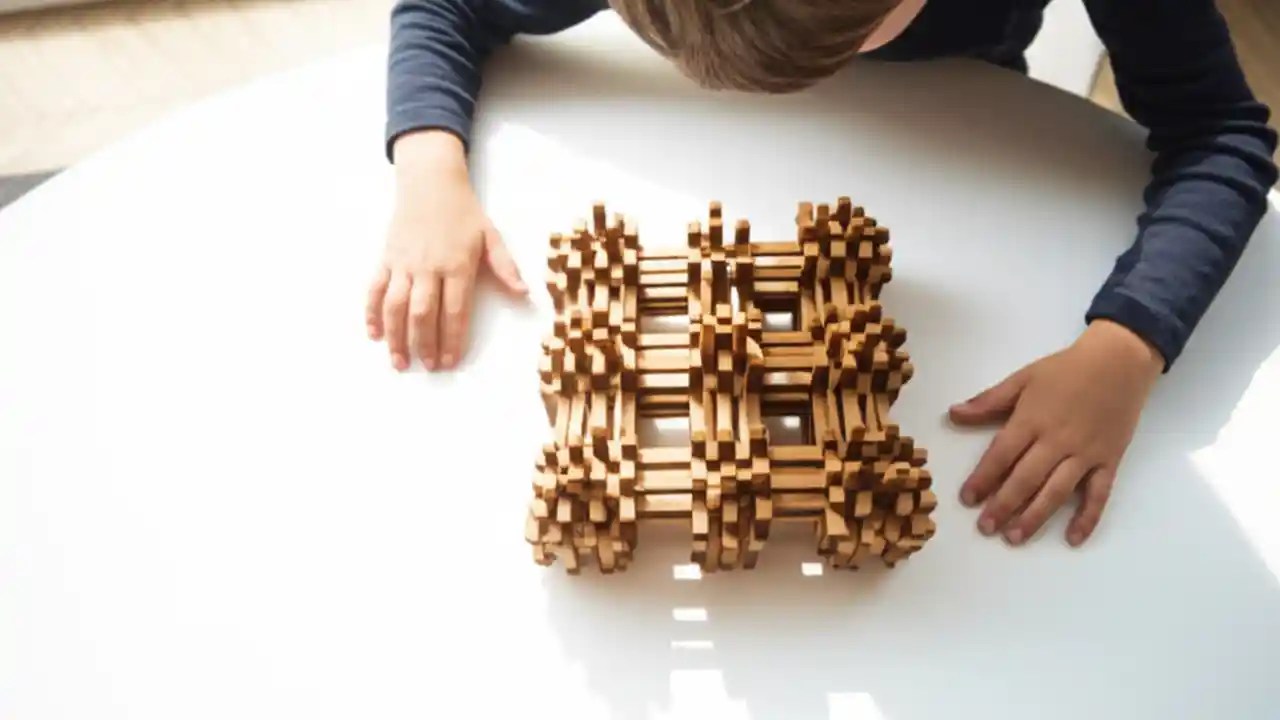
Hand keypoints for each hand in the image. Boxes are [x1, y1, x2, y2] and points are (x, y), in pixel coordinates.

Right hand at [366, 131, 526, 370]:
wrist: (430, 182)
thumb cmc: (463, 212)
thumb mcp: (491, 236)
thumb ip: (505, 266)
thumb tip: (523, 293)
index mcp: (457, 264)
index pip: (455, 310)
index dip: (453, 338)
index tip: (451, 361)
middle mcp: (428, 267)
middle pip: (423, 313)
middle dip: (425, 344)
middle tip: (428, 366)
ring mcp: (403, 263)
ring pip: (396, 306)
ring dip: (396, 336)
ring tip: (400, 362)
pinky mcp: (386, 258)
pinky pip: (375, 288)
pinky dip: (371, 312)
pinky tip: (374, 334)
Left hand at [948, 320, 1163, 546]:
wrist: (1119, 361)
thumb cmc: (1066, 369)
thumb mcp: (1023, 378)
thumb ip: (988, 401)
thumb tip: (953, 414)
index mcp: (1031, 419)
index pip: (1001, 455)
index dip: (982, 478)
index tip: (967, 499)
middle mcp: (1057, 441)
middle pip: (1026, 479)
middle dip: (1003, 505)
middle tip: (985, 528)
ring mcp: (1085, 453)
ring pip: (1057, 491)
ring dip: (1035, 517)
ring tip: (1014, 538)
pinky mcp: (1109, 461)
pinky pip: (1098, 494)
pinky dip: (1087, 518)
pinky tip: (1073, 539)